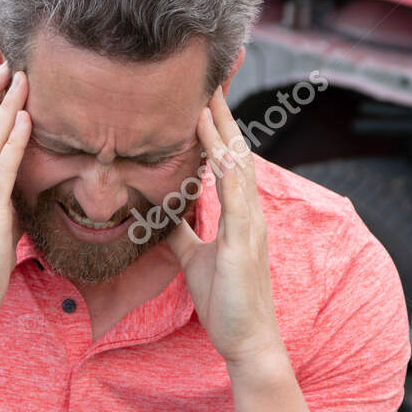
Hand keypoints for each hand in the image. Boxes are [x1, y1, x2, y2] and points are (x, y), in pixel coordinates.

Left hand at [166, 89, 284, 369]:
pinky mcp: (246, 240)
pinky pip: (236, 195)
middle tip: (213, 71)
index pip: (225, 156)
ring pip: (238, 164)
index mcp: (237, 211)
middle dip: (223, 109)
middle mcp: (248, 209)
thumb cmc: (226, 302)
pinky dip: (226, 167)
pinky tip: (216, 145)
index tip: (202, 88)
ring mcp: (250, 223)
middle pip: (236, 147)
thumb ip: (182, 232)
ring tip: (206, 94)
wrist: (248, 341)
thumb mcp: (194, 259)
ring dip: (223, 128)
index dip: (215, 122)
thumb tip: (161, 212)